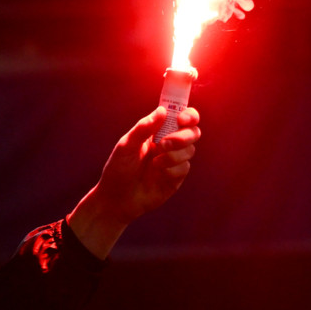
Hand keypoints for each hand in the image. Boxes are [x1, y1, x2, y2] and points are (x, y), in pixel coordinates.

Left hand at [67, 106, 201, 258]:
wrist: (117, 199)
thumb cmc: (118, 169)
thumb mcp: (126, 146)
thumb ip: (143, 128)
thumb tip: (162, 110)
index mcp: (157, 131)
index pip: (181, 117)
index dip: (188, 114)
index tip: (181, 118)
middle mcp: (169, 144)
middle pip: (193, 132)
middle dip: (183, 136)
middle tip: (164, 144)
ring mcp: (174, 161)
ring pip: (190, 150)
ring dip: (174, 155)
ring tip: (155, 163)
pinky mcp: (176, 177)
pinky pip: (184, 168)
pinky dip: (171, 169)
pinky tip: (157, 173)